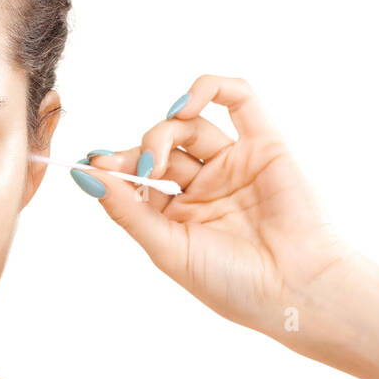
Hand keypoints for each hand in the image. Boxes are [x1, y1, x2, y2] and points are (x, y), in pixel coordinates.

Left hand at [71, 74, 357, 337]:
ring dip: (162, 133)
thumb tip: (84, 175)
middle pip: (159, 146)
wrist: (294, 290)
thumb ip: (127, 210)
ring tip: (157, 163)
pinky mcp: (266, 144)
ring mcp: (234, 162)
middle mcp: (204, 184)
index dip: (113, 165)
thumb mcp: (167, 247)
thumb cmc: (233, 283)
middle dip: (136, 152)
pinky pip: (240, 99)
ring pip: (188, 125)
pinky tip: (185, 104)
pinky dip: (210, 88)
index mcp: (178, 212)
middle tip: (135, 170)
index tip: (92, 165)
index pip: (136, 175)